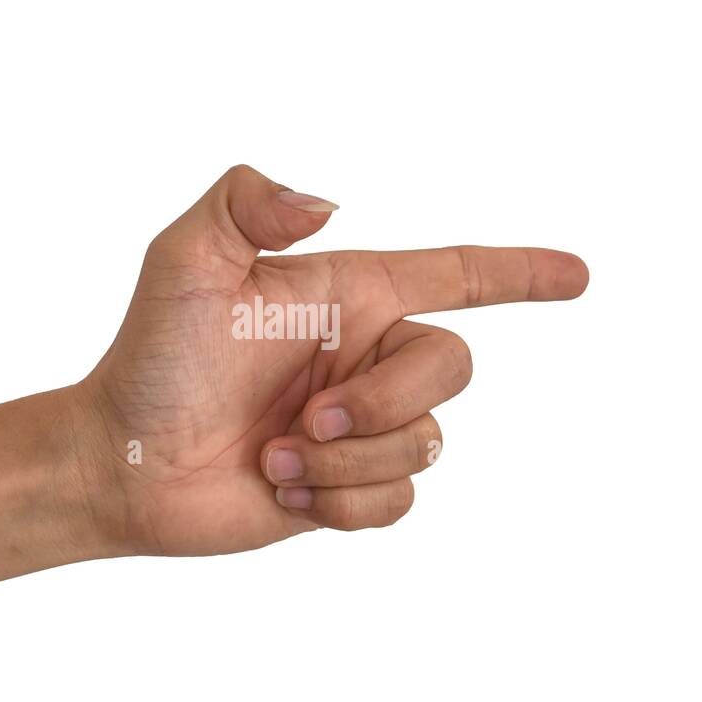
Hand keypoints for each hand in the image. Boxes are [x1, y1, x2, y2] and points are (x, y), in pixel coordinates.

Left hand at [77, 165, 587, 556]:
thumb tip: (331, 200)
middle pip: (456, 367)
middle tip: (308, 416)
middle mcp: (367, 356)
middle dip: (386, 402)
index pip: (457, 274)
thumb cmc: (150, 355)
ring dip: (345, 458)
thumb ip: (246, 203)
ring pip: (425, 444)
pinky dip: (339, 501)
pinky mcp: (350, 487)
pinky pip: (398, 500)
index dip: (522, 272)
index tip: (579, 275)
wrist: (123, 459)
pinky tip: (283, 487)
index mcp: (348, 295)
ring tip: (276, 456)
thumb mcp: (184, 259)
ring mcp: (362, 425)